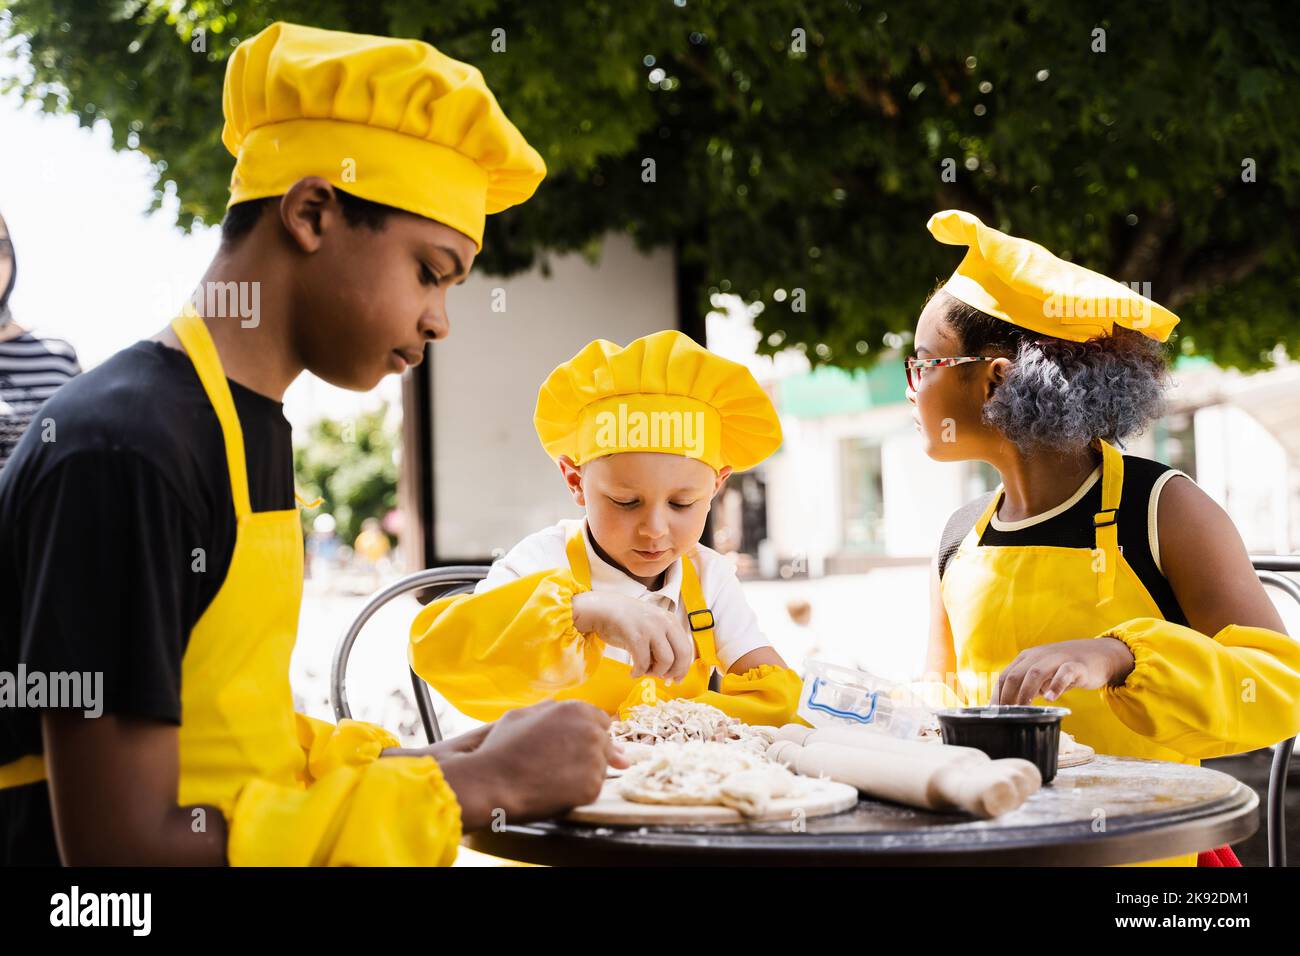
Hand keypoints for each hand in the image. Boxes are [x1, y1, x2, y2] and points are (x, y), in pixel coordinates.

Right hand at [438, 700, 629, 829]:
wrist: (493, 782)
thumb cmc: (503, 747)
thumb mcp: (521, 715)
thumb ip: (548, 709)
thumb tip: (564, 709)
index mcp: (576, 710)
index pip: (601, 720)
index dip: (589, 732)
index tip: (579, 744)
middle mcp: (591, 732)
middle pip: (605, 743)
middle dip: (591, 752)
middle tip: (566, 765)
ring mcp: (593, 761)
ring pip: (601, 767)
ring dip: (586, 772)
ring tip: (556, 777)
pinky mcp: (591, 788)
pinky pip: (593, 788)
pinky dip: (581, 791)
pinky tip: (558, 790)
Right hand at [572, 591, 693, 683]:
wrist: (603, 609)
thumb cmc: (626, 622)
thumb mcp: (652, 627)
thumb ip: (663, 644)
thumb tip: (670, 671)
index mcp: (670, 620)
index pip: (687, 648)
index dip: (684, 667)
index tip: (677, 679)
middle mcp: (664, 622)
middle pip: (682, 654)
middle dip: (674, 672)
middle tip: (663, 679)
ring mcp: (650, 628)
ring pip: (666, 660)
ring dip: (655, 672)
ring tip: (644, 672)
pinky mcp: (636, 635)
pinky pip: (643, 661)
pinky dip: (639, 672)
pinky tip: (633, 672)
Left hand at [993, 638, 1135, 705]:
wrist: (1098, 655)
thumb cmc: (1065, 669)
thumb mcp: (1043, 675)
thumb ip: (1028, 687)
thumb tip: (1009, 707)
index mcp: (1027, 658)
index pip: (1006, 676)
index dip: (998, 695)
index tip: (995, 713)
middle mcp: (1039, 656)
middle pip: (1016, 675)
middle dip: (1008, 696)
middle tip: (1007, 715)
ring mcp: (1058, 659)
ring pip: (1036, 673)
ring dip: (1026, 692)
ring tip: (1024, 708)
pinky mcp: (1076, 665)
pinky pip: (1064, 673)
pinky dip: (1056, 685)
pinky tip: (1051, 698)